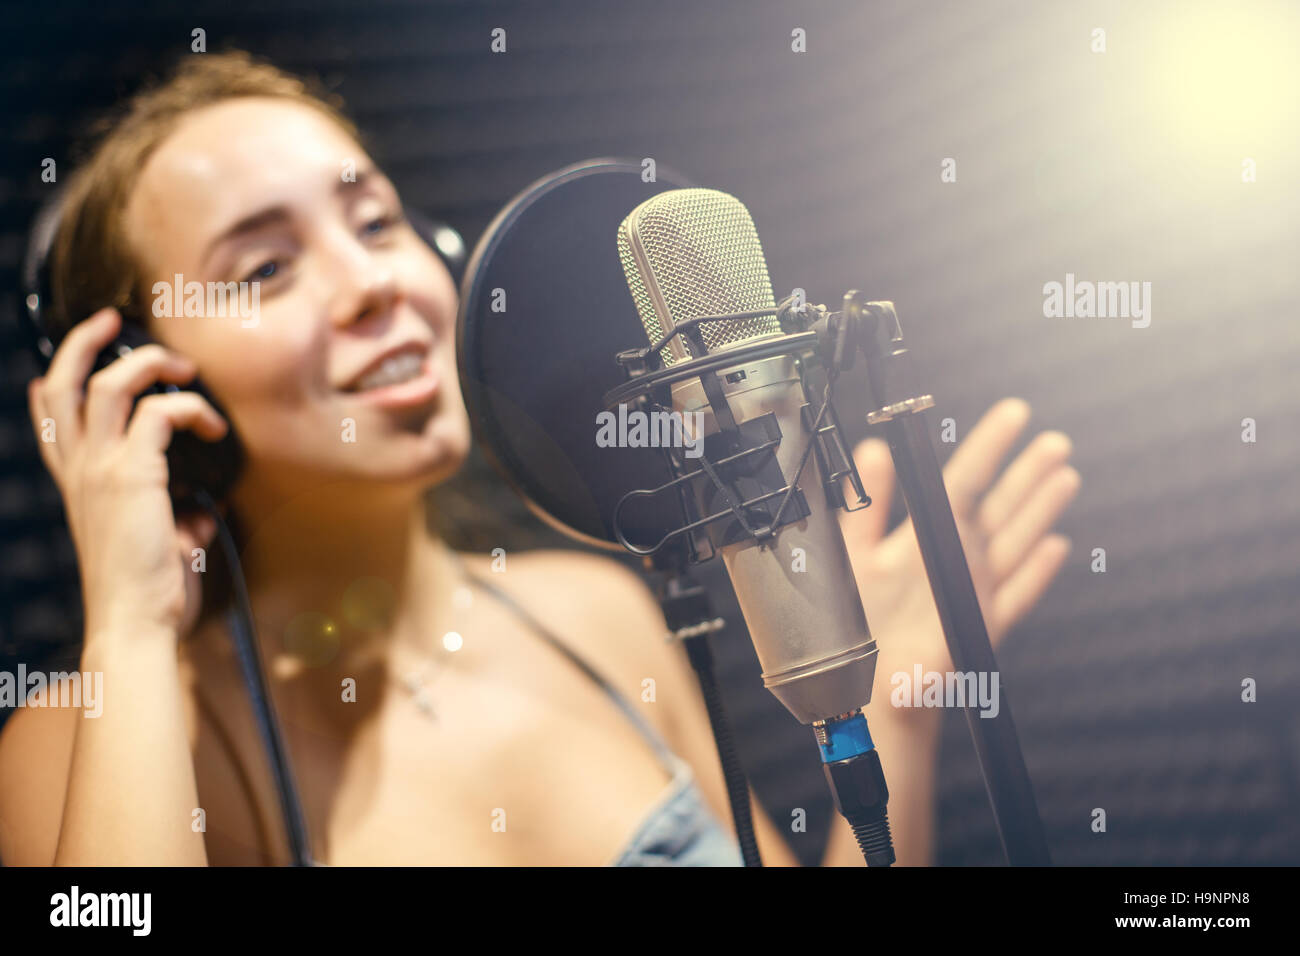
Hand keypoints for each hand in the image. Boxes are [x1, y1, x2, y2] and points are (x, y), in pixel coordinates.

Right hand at [27, 308, 229, 639]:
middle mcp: (80, 472)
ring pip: (109, 385)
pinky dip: (190, 407)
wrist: (136, 624)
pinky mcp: (132, 475)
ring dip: (147, 362)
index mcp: (78, 486)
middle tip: (114, 319)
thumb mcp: (159, 547)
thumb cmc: (148, 594)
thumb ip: (175, 522)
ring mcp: (101, 470)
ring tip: (182, 364)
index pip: (50, 420)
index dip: (55, 382)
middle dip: (84, 342)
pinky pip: (159, 412)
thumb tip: (199, 515)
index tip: (81, 359)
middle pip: (61, 386)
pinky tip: (213, 427)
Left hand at [839, 398, 1078, 721]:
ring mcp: (976, 588)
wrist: (866, 685)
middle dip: (1028, 472)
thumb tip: (873, 450)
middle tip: (1054, 441)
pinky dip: (1037, 573)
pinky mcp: (984, 624)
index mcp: (927, 533)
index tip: (1013, 414)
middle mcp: (957, 555)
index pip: (963, 478)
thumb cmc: (858, 619)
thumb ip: (866, 505)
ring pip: (1016, 541)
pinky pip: (1017, 595)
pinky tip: (1056, 546)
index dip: (988, 444)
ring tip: (1064, 476)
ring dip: (1040, 509)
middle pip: (1001, 505)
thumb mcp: (854, 552)